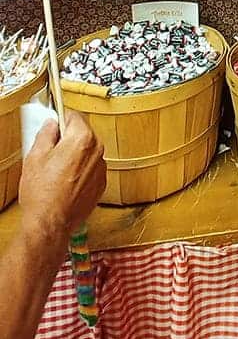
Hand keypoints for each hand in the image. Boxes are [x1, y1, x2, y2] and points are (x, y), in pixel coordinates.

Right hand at [19, 112, 105, 243]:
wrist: (50, 223)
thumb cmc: (43, 194)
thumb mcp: (35, 156)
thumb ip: (45, 134)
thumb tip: (51, 125)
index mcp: (82, 139)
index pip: (74, 116)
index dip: (61, 118)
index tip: (54, 123)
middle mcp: (97, 151)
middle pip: (84, 133)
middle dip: (68, 138)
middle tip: (51, 148)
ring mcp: (101, 168)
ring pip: (88, 151)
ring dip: (76, 155)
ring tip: (56, 169)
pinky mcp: (101, 184)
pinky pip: (91, 168)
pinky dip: (81, 170)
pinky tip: (65, 181)